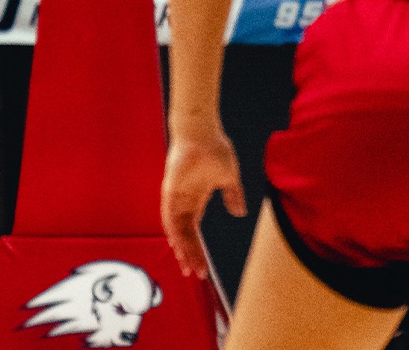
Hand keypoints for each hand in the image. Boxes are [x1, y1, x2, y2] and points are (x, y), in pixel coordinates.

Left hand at [160, 124, 246, 278]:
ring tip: (189, 266)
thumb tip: (239, 212)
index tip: (203, 267)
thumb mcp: (228, 177)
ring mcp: (175, 199)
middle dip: (191, 256)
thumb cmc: (214, 149)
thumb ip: (233, 195)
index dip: (198, 249)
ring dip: (183, 249)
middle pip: (185, 237)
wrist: (202, 133)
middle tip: (196, 275)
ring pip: (177, 232)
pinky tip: (178, 246)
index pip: (194, 232)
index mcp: (196, 200)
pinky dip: (173, 233)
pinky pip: (169, 217)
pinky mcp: (170, 192)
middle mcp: (183, 204)